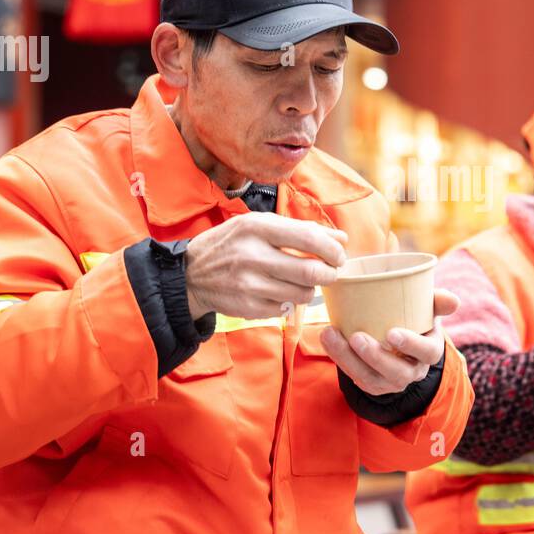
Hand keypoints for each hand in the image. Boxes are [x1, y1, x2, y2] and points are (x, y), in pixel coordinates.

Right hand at [184, 212, 347, 320]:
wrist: (191, 274)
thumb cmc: (232, 244)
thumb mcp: (260, 225)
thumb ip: (302, 230)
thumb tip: (342, 239)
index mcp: (257, 228)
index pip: (308, 238)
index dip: (332, 249)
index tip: (339, 255)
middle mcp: (252, 256)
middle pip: (310, 272)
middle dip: (330, 274)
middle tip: (331, 272)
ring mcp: (249, 285)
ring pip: (302, 294)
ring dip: (312, 289)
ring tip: (305, 281)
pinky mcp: (248, 308)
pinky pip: (286, 308)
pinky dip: (293, 301)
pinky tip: (284, 291)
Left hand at [319, 289, 459, 396]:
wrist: (400, 343)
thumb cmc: (415, 320)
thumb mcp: (427, 310)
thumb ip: (437, 302)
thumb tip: (454, 301)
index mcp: (429, 352)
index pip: (427, 352)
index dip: (411, 345)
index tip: (392, 333)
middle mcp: (412, 372)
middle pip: (396, 372)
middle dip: (375, 356)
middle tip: (357, 336)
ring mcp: (390, 382)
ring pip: (369, 378)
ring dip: (348, 358)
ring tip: (330, 334)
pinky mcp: (371, 384)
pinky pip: (354, 377)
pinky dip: (339, 359)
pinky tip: (328, 340)